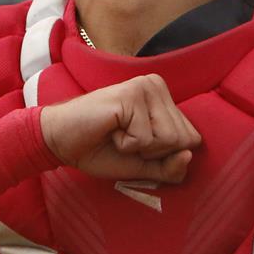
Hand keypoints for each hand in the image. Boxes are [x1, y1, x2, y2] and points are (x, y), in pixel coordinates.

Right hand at [40, 75, 199, 183]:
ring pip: (169, 139)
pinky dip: (125, 145)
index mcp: (164, 98)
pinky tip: (110, 130)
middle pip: (184, 140)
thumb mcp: (144, 166)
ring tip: (118, 133)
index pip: (192, 139)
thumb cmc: (101, 151)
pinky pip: (145, 139)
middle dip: (154, 152)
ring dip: (140, 148)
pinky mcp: (130, 95)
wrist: (61, 142)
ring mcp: (144, 87)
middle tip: (125, 139)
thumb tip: (190, 156)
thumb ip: (171, 167)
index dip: (164, 155)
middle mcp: (157, 86)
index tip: (137, 145)